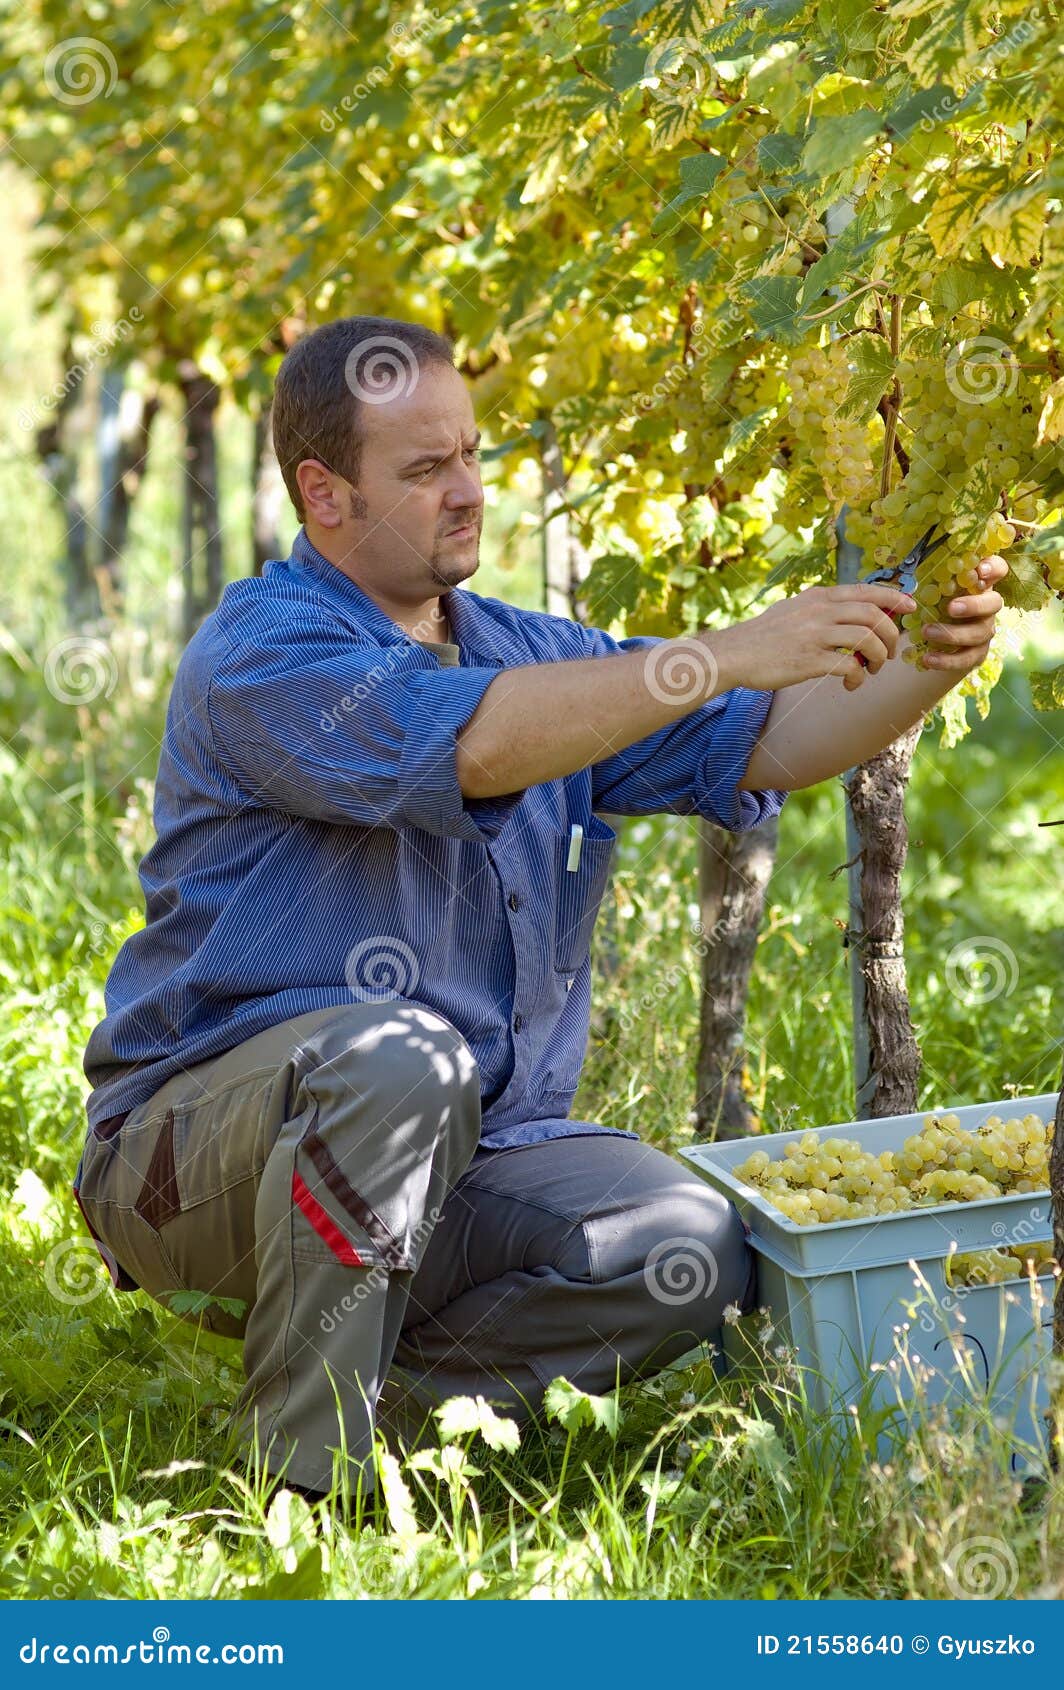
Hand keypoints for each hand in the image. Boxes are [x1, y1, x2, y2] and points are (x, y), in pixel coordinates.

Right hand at [712, 581, 915, 693]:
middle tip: (890, 653)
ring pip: (867, 640)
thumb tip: (848, 607)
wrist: (734, 654)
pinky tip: (851, 683)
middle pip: (873, 615)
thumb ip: (820, 606)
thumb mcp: (793, 608)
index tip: (911, 606)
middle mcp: (820, 612)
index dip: (894, 597)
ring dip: (879, 658)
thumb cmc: (763, 636)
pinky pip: (849, 666)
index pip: (866, 591)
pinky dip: (858, 677)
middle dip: (891, 635)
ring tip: (872, 670)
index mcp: (818, 597)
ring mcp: (815, 635)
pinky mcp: (810, 661)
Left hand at [914, 555, 1007, 671]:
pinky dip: (947, 660)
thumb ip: (931, 581)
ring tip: (926, 632)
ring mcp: (985, 630)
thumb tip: (912, 578)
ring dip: (953, 634)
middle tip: (951, 608)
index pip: (998, 569)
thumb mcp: (932, 589)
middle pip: (994, 603)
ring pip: (980, 633)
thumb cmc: (935, 605)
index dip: (993, 568)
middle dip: (974, 605)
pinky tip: (928, 658)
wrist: (933, 638)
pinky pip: (967, 658)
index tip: (980, 570)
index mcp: (979, 585)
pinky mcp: (977, 653)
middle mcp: (987, 606)